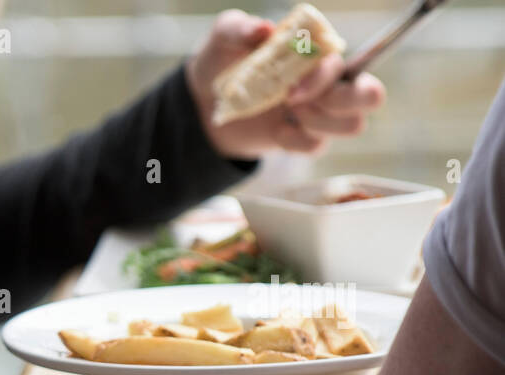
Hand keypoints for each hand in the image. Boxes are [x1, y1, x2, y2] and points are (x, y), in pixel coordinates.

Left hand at [186, 9, 385, 160]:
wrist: (204, 99)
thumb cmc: (222, 58)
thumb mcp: (223, 36)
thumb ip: (239, 27)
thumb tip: (262, 29)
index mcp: (318, 52)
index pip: (350, 62)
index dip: (326, 78)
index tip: (290, 90)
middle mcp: (327, 81)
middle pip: (371, 96)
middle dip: (342, 102)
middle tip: (297, 102)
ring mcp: (317, 111)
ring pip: (353, 125)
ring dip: (320, 123)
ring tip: (288, 114)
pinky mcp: (301, 136)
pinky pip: (318, 146)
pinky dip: (297, 142)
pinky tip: (276, 132)